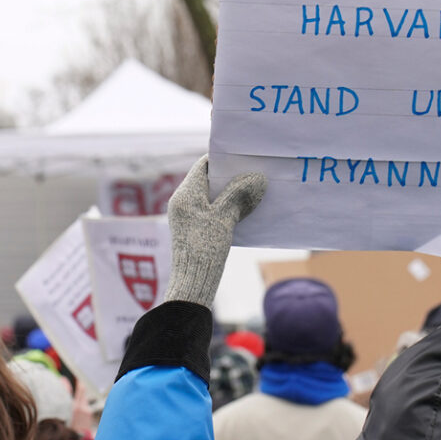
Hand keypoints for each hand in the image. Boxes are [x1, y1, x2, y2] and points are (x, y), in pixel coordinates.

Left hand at [164, 156, 266, 308]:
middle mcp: (183, 202)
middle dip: (231, 177)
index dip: (223, 159)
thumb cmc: (205, 247)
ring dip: (232, 193)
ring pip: (213, 197)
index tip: (244, 156)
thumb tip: (257, 176)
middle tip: (255, 171)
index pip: (203, 165)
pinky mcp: (195, 230)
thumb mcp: (225, 217)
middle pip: (209, 181)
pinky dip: (228, 208)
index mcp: (185, 193)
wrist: (193, 282)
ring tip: (256, 189)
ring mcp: (188, 217)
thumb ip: (238, 194)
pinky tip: (246, 210)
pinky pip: (213, 211)